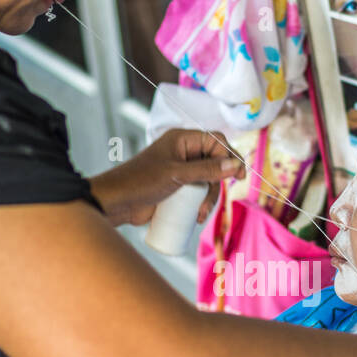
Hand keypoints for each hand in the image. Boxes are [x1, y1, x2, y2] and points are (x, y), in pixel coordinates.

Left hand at [92, 129, 244, 226]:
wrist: (117, 203)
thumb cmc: (141, 182)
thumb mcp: (176, 175)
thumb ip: (206, 169)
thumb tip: (235, 165)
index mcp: (182, 139)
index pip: (216, 141)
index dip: (230, 155)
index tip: (238, 175)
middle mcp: (184, 152)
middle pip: (215, 163)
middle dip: (217, 185)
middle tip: (211, 203)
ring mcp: (181, 170)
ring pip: (208, 181)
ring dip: (209, 199)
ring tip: (199, 214)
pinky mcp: (178, 187)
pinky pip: (198, 192)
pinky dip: (202, 204)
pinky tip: (197, 217)